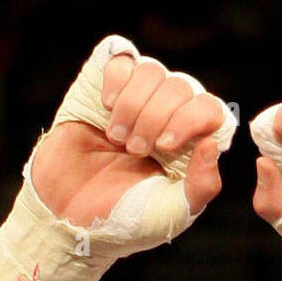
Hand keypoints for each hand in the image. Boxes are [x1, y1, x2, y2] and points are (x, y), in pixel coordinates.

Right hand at [31, 51, 224, 226]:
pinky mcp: (104, 90)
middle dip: (156, 117)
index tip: (165, 145)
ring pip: (151, 71)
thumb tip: (212, 143)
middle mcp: (167, 119)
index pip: (209, 109)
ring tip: (117, 137)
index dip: (189, 118)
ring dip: (134, 105)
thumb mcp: (171, 214)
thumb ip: (201, 186)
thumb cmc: (123, 221)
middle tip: (134, 150)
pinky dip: (116, 81)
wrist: (69, 216)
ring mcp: (137, 102)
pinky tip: (106, 107)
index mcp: (189, 147)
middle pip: (180, 87)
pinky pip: (122, 59)